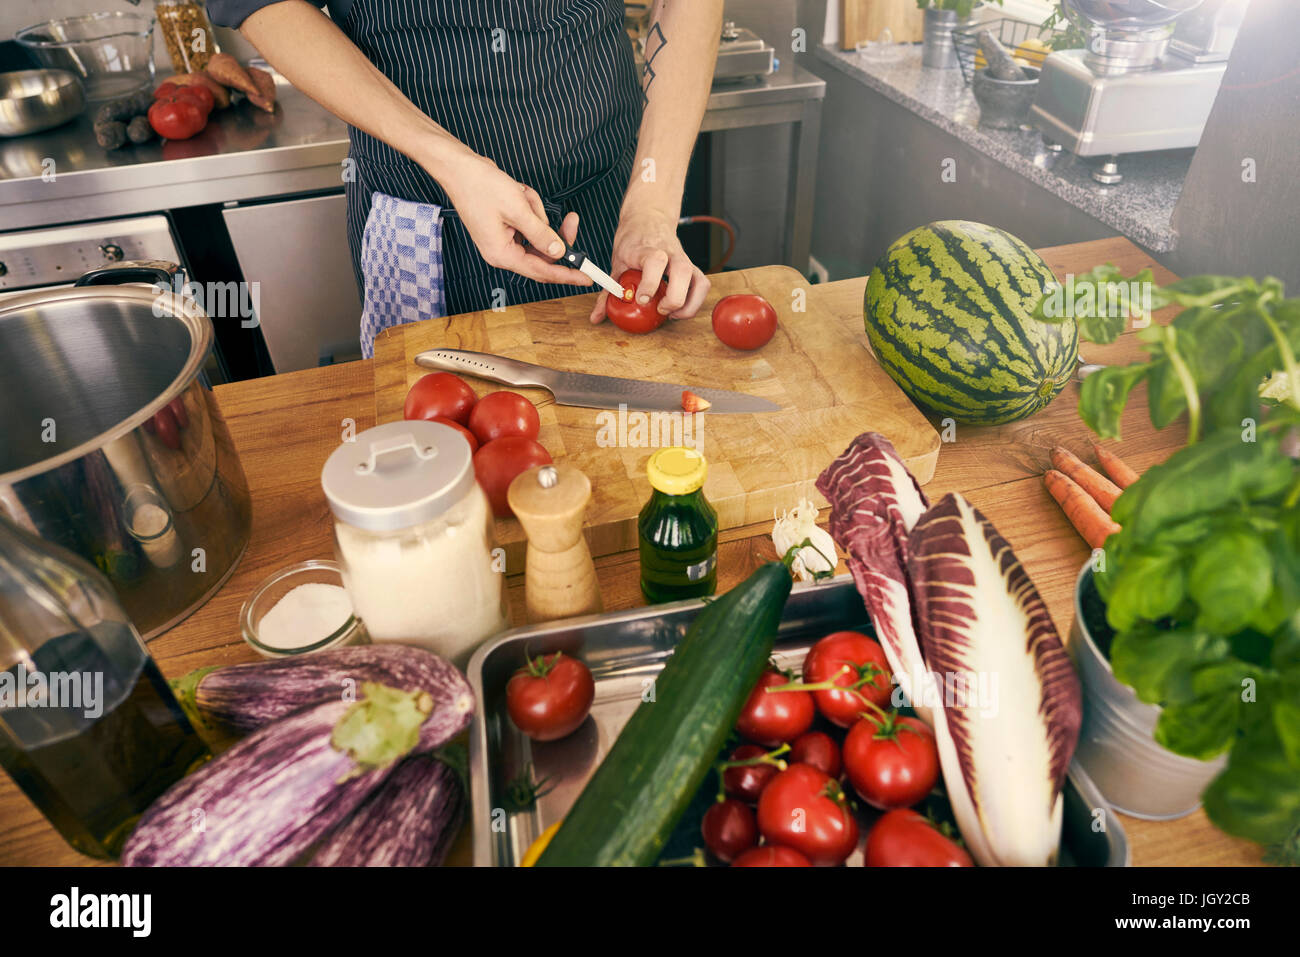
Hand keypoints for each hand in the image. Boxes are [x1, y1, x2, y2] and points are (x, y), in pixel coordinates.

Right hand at [435, 149, 590, 285]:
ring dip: (536, 212)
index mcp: (502, 254)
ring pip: (537, 233)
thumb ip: (541, 234)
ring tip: (521, 194)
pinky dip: (529, 207)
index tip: (586, 278)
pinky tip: (518, 193)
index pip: (541, 271)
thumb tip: (559, 252)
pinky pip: (529, 222)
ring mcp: (503, 239)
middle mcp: (502, 252)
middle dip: (554, 233)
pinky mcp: (505, 227)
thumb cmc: (481, 187)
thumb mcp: (518, 210)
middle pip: (542, 253)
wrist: (460, 168)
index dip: (566, 275)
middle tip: (572, 219)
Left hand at [589, 204, 709, 323]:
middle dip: (674, 297)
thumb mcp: (616, 263)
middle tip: (659, 309)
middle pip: (683, 272)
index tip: (642, 299)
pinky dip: (695, 301)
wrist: (648, 218)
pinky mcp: (692, 267)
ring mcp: (684, 260)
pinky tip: (679, 309)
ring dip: (689, 304)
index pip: (654, 261)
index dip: (650, 282)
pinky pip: (702, 285)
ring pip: (699, 281)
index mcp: (647, 249)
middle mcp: (670, 253)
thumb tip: (596, 317)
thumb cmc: (632, 243)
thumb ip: (607, 292)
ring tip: (673, 314)